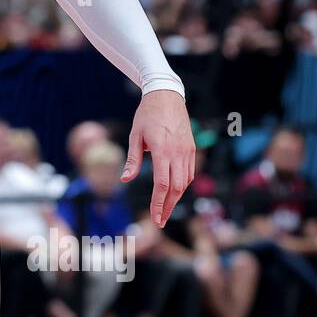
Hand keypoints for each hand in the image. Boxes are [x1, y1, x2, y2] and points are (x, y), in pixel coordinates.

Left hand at [121, 90, 194, 227]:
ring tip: (164, 208)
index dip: (158, 203)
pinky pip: (189, 172)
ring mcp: (187, 151)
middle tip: (159, 220)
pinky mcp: (191, 148)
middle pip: (176, 188)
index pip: (162, 184)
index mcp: (162, 151)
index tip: (154, 217)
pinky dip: (182, 185)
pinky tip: (174, 191)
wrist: (167, 95)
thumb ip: (132, 159)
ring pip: (185, 182)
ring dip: (176, 198)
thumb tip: (125, 179)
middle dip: (168, 207)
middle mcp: (178, 153)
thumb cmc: (147, 115)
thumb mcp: (135, 136)